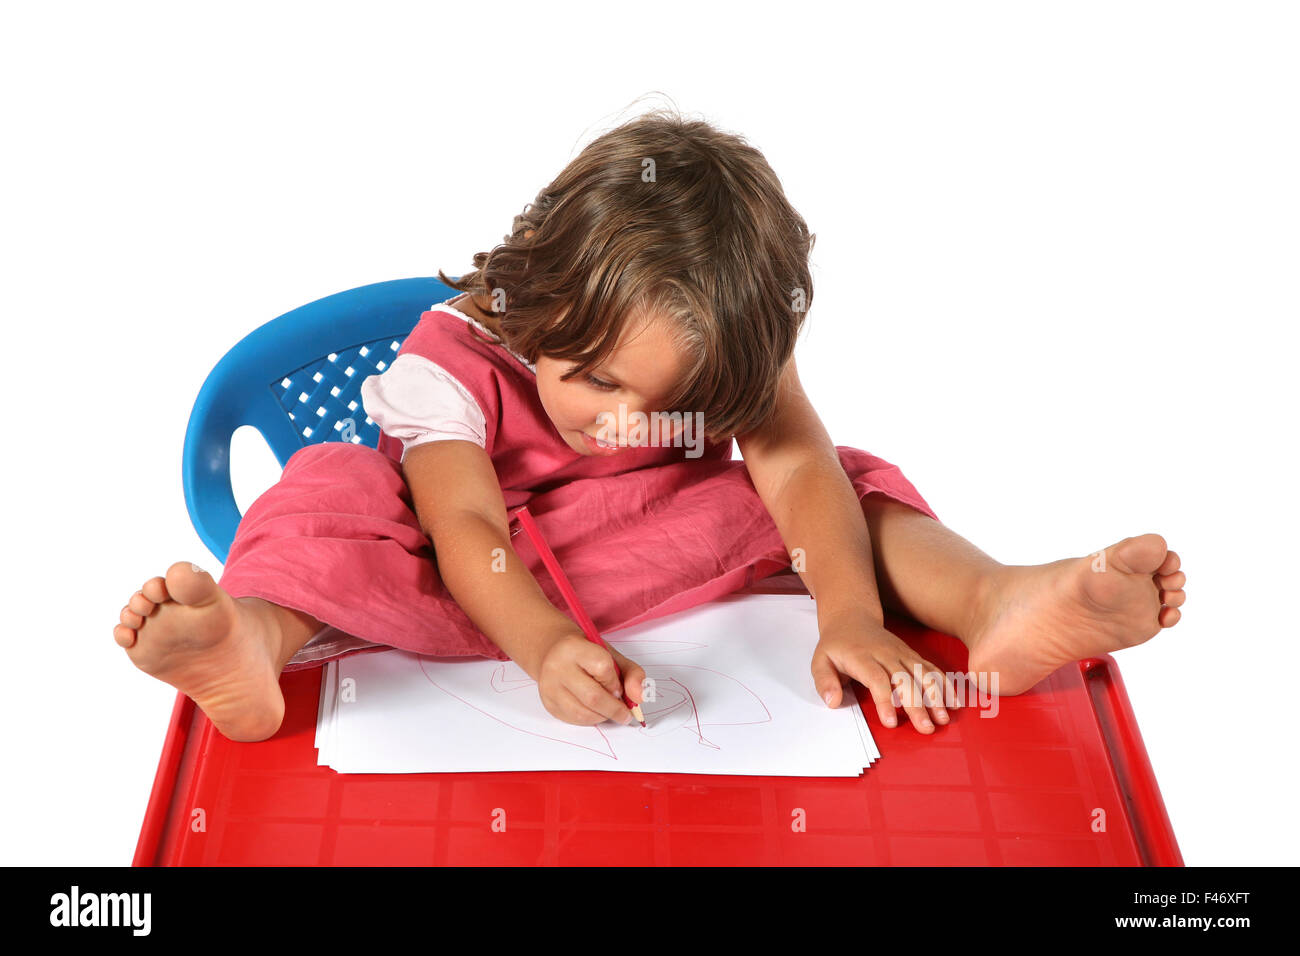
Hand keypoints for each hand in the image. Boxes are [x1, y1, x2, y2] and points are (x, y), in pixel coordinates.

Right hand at [535, 629, 646, 726]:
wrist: (553, 652)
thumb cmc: (586, 654)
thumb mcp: (612, 655)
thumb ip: (632, 673)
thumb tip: (640, 698)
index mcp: (574, 648)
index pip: (602, 667)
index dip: (615, 682)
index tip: (618, 687)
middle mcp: (557, 667)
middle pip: (593, 697)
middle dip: (615, 709)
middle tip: (625, 713)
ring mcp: (550, 687)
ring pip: (583, 713)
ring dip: (603, 716)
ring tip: (609, 709)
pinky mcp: (548, 703)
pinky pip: (574, 720)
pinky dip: (591, 720)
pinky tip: (595, 711)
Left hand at [811, 605, 959, 733]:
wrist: (852, 618)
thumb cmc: (836, 646)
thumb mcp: (820, 661)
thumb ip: (824, 681)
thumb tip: (832, 702)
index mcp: (862, 657)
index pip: (877, 679)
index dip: (885, 700)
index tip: (891, 722)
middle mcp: (886, 654)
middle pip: (905, 680)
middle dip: (917, 705)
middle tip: (926, 728)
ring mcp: (902, 653)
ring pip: (922, 674)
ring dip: (936, 696)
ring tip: (943, 718)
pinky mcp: (912, 655)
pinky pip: (931, 669)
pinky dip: (944, 685)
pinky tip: (955, 702)